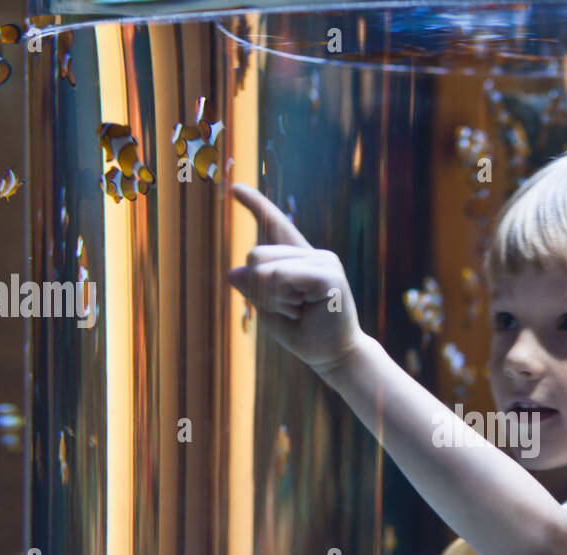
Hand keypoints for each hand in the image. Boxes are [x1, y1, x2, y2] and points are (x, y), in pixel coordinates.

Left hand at [227, 183, 363, 374]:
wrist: (334, 357)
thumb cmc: (303, 334)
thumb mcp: (268, 309)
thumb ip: (252, 287)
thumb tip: (232, 272)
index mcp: (298, 260)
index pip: (274, 225)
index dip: (255, 204)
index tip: (235, 187)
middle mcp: (312, 253)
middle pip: (254, 255)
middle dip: (258, 288)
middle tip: (289, 309)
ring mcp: (322, 260)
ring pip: (264, 267)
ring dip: (271, 297)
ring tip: (298, 310)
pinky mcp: (327, 273)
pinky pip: (280, 277)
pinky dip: (280, 298)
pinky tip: (303, 309)